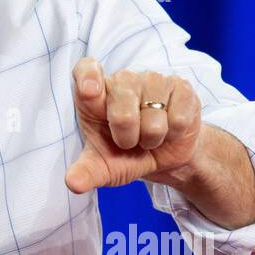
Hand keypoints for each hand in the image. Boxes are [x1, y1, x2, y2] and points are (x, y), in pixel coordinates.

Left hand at [65, 57, 201, 192]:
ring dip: (152, 137)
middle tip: (129, 142)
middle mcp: (122, 79)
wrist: (165, 156)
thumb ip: (87, 171)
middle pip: (121, 109)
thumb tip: (73, 183)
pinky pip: (179, 116)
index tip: (89, 90)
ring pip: (154, 114)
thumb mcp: (104, 166)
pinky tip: (170, 130)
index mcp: (95, 93)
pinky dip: (174, 133)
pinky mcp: (181, 87)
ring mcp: (153, 79)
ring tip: (150, 136)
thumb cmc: (126, 154)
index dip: (88, 76)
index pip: (86, 70)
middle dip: (127, 137)